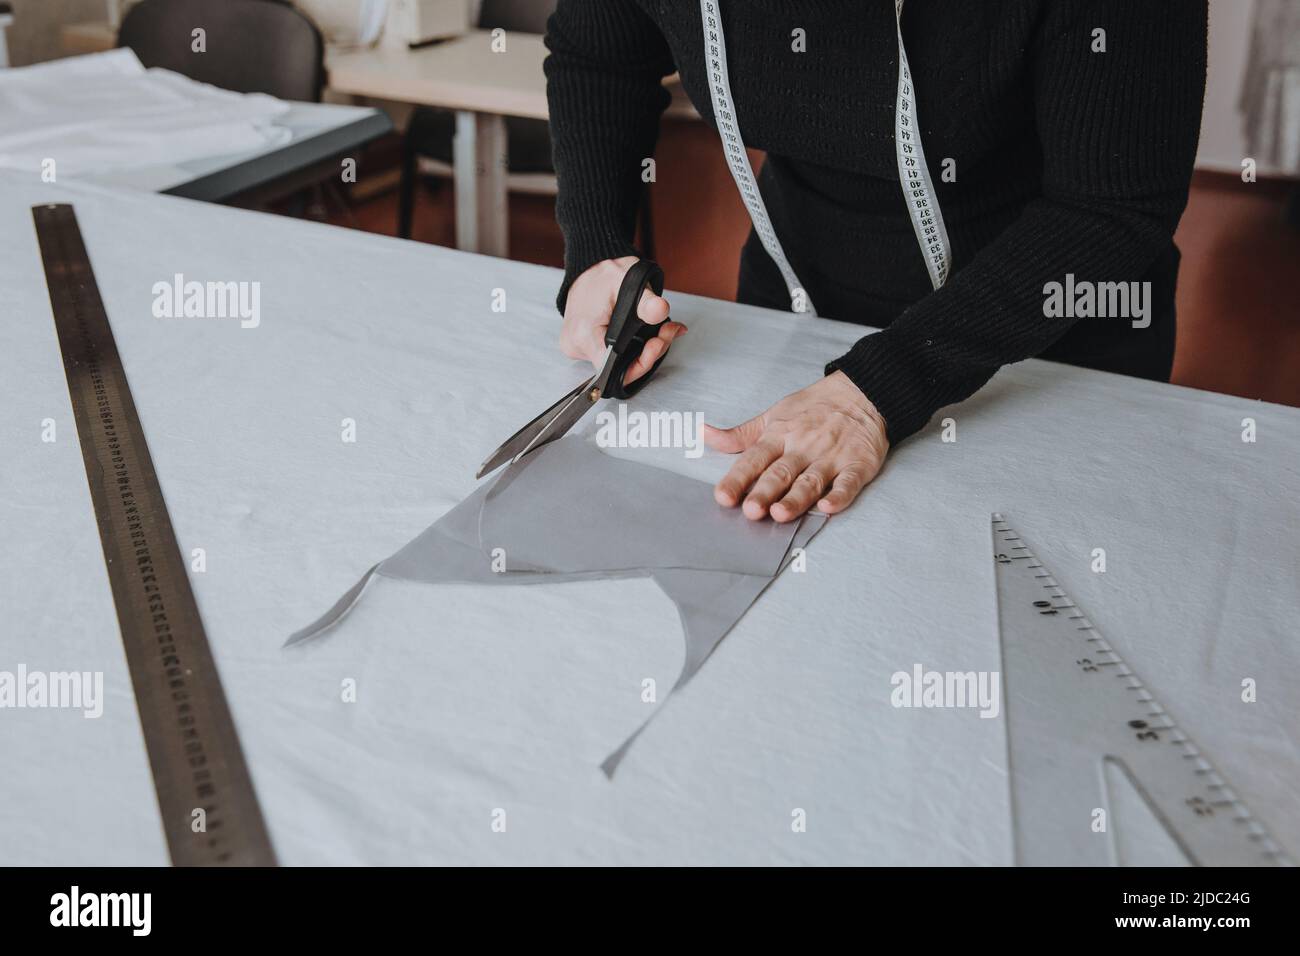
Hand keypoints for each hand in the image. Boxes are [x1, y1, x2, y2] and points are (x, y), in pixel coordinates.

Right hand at [560, 257, 687, 384]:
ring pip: (619, 362)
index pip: (615, 369)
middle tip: (667, 329)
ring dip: (644, 349)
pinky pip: (613, 355)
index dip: (641, 363)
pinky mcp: (584, 345)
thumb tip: (660, 310)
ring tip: (661, 328)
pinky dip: (633, 346)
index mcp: (584, 334)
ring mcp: (579, 347)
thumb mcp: (630, 282)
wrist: (590, 265)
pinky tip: (647, 332)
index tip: (658, 343)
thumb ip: (646, 302)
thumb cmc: (605, 273)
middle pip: (621, 367)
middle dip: (650, 352)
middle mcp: (577, 346)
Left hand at [704, 371, 888, 521]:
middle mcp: (803, 447)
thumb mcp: (773, 415)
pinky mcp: (858, 465)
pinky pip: (848, 482)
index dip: (738, 478)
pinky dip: (839, 495)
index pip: (754, 459)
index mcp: (780, 435)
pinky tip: (828, 506)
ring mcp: (831, 457)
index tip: (723, 496)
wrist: (862, 392)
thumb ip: (739, 434)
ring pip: (811, 481)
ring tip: (780, 513)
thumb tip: (703, 433)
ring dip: (796, 498)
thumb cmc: (813, 407)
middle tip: (751, 511)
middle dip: (765, 492)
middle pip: (781, 473)